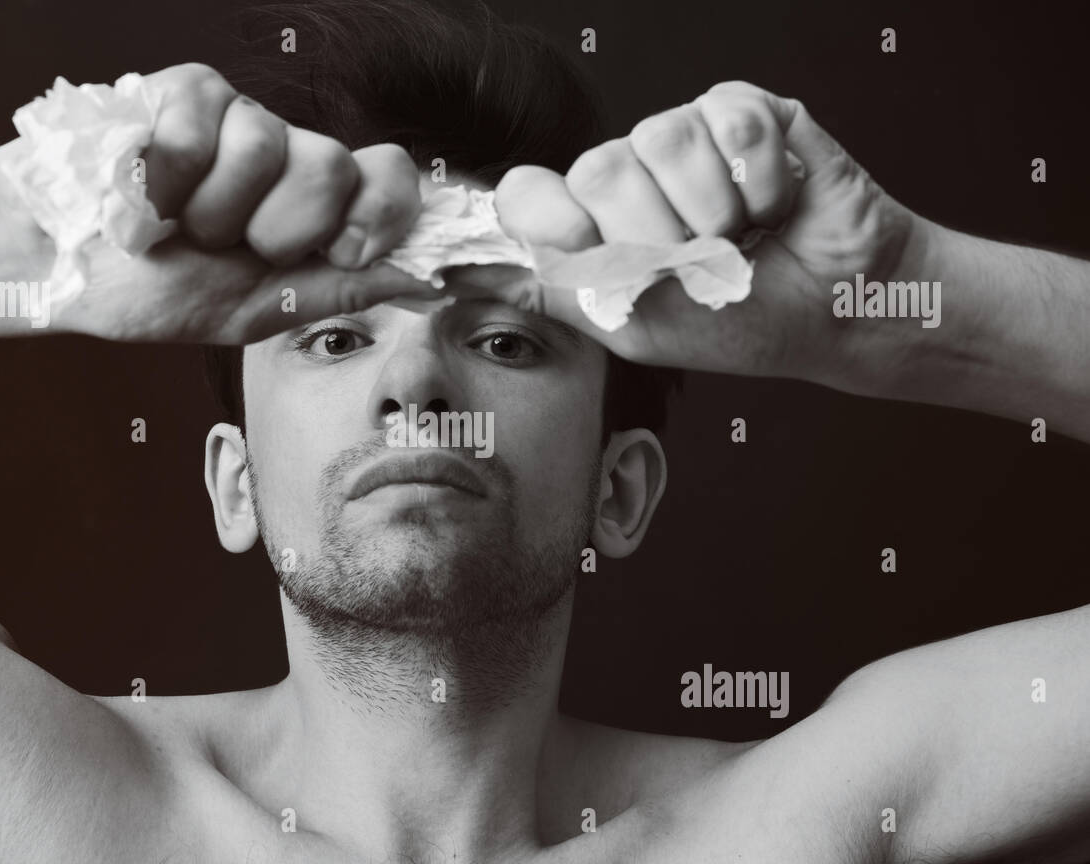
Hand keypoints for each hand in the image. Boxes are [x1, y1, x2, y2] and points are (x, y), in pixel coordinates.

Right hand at [0, 63, 439, 344]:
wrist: (53, 264)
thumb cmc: (149, 289)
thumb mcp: (258, 311)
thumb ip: (345, 290)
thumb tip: (431, 281)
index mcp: (316, 211)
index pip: (393, 180)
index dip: (381, 215)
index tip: (346, 251)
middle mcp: (288, 156)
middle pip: (337, 167)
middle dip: (280, 230)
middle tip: (229, 250)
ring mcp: (238, 118)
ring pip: (270, 147)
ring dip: (212, 213)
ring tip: (176, 228)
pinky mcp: (184, 90)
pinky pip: (204, 123)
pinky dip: (167, 179)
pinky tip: (144, 197)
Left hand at [446, 81, 927, 384]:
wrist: (834, 310)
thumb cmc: (740, 322)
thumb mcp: (633, 326)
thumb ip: (554, 290)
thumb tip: (456, 275)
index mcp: (590, 224)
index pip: (528, 192)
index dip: (557, 222)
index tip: (596, 254)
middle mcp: (627, 172)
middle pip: (598, 169)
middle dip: (659, 237)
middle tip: (701, 262)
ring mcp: (683, 137)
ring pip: (661, 139)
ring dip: (714, 211)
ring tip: (740, 235)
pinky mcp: (742, 111)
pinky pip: (730, 120)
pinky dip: (763, 181)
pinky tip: (775, 204)